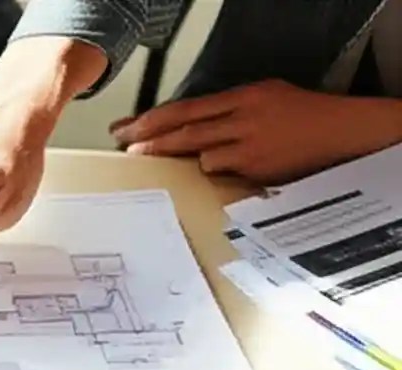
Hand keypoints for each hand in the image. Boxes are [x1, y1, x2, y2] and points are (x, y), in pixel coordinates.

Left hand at [112, 80, 401, 184]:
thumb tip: (191, 123)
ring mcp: (250, 145)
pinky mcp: (257, 169)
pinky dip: (217, 171)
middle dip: (150, 140)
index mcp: (242, 97)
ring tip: (167, 162)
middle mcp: (243, 118)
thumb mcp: (265, 97)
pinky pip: (222, 173)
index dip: (152, 119)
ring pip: (200, 154)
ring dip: (184, 159)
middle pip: (185, 131)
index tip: (127, 127)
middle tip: (126, 148)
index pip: (186, 108)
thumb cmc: (304, 115)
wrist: (343, 133)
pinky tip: (222, 170)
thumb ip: (229, 109)